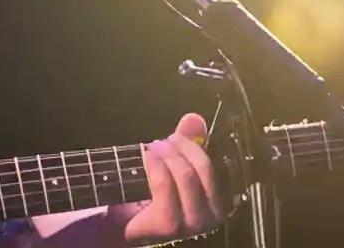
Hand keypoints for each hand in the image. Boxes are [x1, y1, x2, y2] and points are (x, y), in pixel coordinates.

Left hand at [108, 113, 228, 246]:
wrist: (125, 223)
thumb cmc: (152, 196)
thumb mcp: (173, 164)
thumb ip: (187, 142)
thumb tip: (194, 119)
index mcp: (218, 201)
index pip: (215, 164)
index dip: (195, 145)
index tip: (177, 137)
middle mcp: (212, 216)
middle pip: (203, 167)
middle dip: (181, 147)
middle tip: (162, 142)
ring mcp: (192, 223)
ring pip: (186, 175)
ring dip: (167, 155)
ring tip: (152, 148)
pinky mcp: (169, 224)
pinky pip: (165, 185)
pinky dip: (155, 166)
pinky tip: (147, 156)